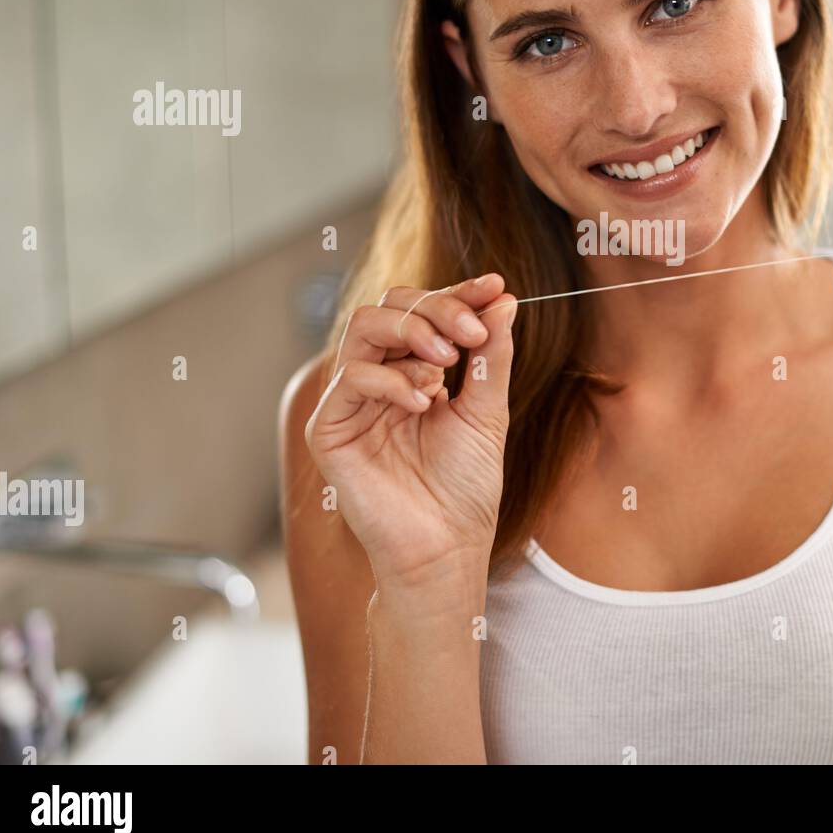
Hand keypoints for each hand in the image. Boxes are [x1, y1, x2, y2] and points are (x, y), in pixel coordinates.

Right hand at [304, 274, 517, 588]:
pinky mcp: (329, 428)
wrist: (447, 546)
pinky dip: (392, 379)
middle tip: (470, 333)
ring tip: (446, 364)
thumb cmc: (466, 487)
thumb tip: (503, 300)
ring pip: (364, 327)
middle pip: (390, 307)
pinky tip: (423, 402)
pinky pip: (351, 377)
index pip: (425, 313)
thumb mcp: (487, 410)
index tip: (494, 286)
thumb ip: (490, 355)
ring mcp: (351, 402)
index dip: (458, 293)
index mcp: (414, 372)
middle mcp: (378, 379)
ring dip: (413, 333)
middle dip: (436, 308)